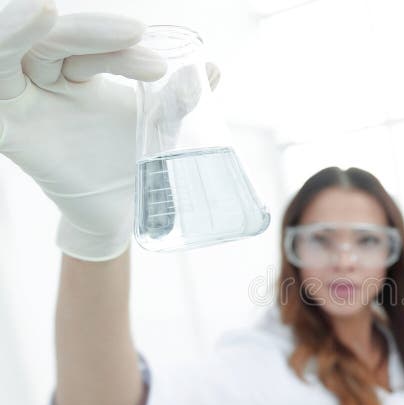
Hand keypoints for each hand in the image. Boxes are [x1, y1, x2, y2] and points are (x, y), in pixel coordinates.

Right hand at [0, 0, 167, 260]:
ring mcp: (21, 106)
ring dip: (18, 30)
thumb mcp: (160, 129)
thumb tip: (213, 69)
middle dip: (87, 30)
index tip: (160, 65)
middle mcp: (43, 82)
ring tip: (45, 13)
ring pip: (4, 55)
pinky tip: (5, 60)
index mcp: (76, 72)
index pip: (88, 44)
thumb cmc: (128, 164)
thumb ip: (179, 100)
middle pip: (49, 40)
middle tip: (131, 30)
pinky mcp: (10, 135)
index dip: (117, 44)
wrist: (115, 215)